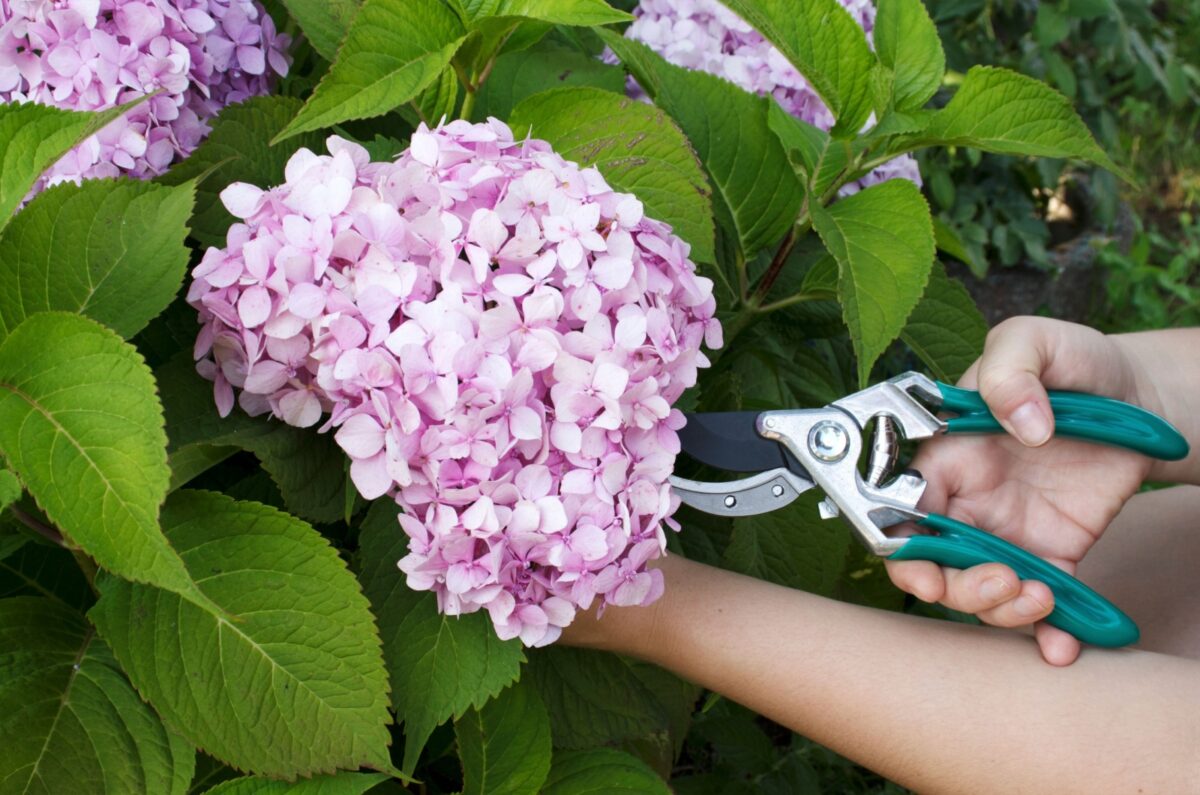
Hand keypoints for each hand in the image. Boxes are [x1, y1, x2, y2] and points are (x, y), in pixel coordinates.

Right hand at [886, 316, 1158, 664]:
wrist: (1143, 395)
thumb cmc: (1076, 362)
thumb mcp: (1037, 340)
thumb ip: (1012, 368)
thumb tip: (1020, 422)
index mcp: (947, 452)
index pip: (898, 504)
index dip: (899, 541)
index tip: (922, 564)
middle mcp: (966, 498)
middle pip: (928, 561)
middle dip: (951, 586)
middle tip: (997, 582)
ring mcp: (1007, 530)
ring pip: (976, 590)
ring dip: (997, 610)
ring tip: (1040, 597)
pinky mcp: (1053, 554)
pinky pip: (1040, 604)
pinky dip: (1046, 633)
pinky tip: (1061, 644)